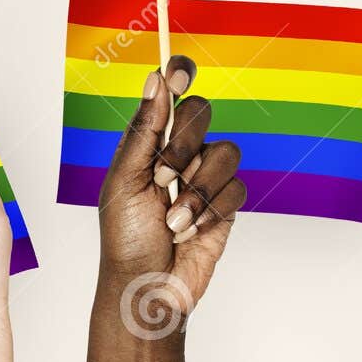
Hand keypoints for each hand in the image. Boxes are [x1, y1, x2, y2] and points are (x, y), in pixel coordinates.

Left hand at [97, 59, 245, 328]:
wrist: (146, 287)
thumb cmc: (125, 238)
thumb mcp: (125, 180)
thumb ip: (144, 131)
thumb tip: (156, 80)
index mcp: (148, 141)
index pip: (169, 93)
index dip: (178, 74)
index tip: (178, 75)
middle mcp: (179, 152)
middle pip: (201, 113)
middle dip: (183, 145)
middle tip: (163, 176)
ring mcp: (204, 177)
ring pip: (225, 152)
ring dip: (196, 190)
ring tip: (173, 220)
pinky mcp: (225, 204)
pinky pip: (237, 188)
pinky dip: (210, 212)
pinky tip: (190, 232)